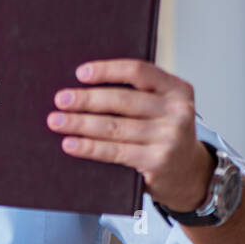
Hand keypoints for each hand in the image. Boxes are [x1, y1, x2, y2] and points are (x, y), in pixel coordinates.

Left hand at [46, 58, 214, 211]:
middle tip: (60, 99)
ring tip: (56, 121)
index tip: (80, 73)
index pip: (138, 71)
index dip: (107, 70)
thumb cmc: (163, 133)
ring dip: (79, 124)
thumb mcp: (161, 107)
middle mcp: (178, 111)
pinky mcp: (157, 161)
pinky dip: (88, 147)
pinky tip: (69, 143)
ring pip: (114, 127)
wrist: (188, 173)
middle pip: (122, 100)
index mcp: (178, 89)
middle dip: (86, 99)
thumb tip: (83, 86)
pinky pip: (114, 151)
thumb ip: (137, 94)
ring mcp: (169, 138)